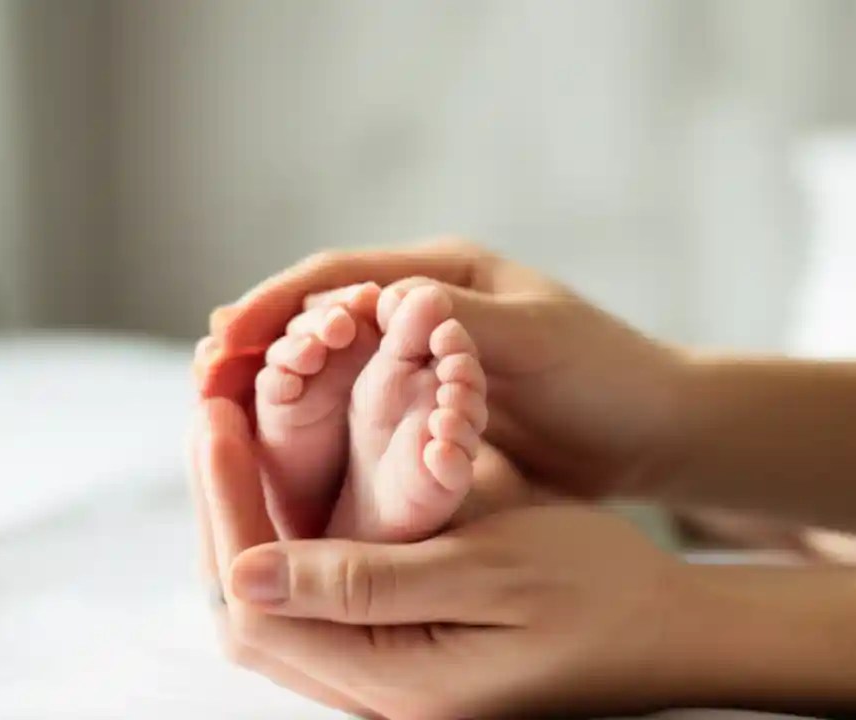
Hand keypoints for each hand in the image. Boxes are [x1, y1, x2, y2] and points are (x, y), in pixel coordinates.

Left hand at [189, 397, 695, 718]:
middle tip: (211, 415)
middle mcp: (373, 697)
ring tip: (233, 434)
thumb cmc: (598, 590)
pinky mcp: (396, 655)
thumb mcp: (488, 570)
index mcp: (390, 683)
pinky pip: (311, 601)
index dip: (224, 505)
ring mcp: (383, 680)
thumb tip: (243, 572)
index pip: (256, 604)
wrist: (670, 632)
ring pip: (272, 607)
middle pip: (246, 613)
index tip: (214, 416)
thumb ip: (365, 580)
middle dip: (219, 508)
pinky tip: (283, 474)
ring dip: (243, 518)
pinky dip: (284, 533)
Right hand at [198, 238, 688, 497]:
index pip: (337, 277)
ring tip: (215, 412)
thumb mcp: (541, 344)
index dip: (277, 305)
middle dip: (255, 342)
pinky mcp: (419, 405)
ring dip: (270, 383)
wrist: (655, 433)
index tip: (223, 335)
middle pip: (314, 315)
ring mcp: (415, 359)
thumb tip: (389, 302)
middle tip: (201, 377)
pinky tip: (272, 448)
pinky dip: (306, 421)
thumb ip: (465, 322)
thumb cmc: (610, 379)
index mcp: (441, 275)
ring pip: (322, 364)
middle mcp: (417, 309)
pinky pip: (346, 406)